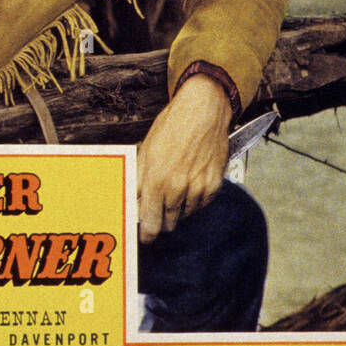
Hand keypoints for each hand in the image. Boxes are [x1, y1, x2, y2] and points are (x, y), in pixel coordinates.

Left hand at [136, 74, 230, 243]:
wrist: (203, 110)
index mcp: (157, 181)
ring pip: (185, 215)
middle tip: (159, 205)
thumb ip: (137, 181)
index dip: (147, 233)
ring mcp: (199, 188)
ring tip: (176, 186)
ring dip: (179, 208)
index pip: (150, 223)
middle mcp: (178, 188)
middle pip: (168, 223)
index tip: (146, 235)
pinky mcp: (214, 185)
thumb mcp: (146, 151)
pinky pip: (201, 205)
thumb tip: (131, 202)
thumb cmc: (173, 126)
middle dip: (162, 218)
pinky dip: (195, 199)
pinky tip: (190, 182)